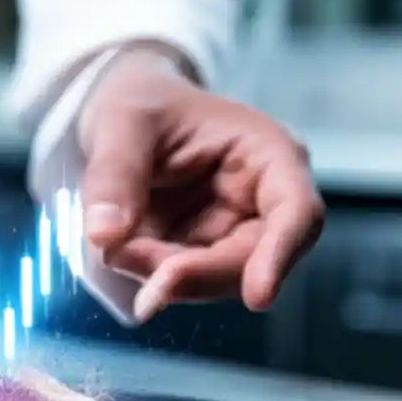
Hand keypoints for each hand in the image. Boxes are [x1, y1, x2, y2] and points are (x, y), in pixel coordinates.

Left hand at [78, 46, 324, 321]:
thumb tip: (105, 237)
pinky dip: (148, 275)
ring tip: (116, 246)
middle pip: (252, 261)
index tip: (257, 297)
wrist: (128, 115)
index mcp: (268, 155)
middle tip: (131, 263)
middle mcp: (262, 202)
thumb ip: (114, 174)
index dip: (280, 256)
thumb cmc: (142, 103)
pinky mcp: (202, 255)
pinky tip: (120, 251)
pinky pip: (182, 282)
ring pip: (213, 281)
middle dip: (193, 273)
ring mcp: (233, 233)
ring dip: (163, 277)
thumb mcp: (121, 122)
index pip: (296, 212)